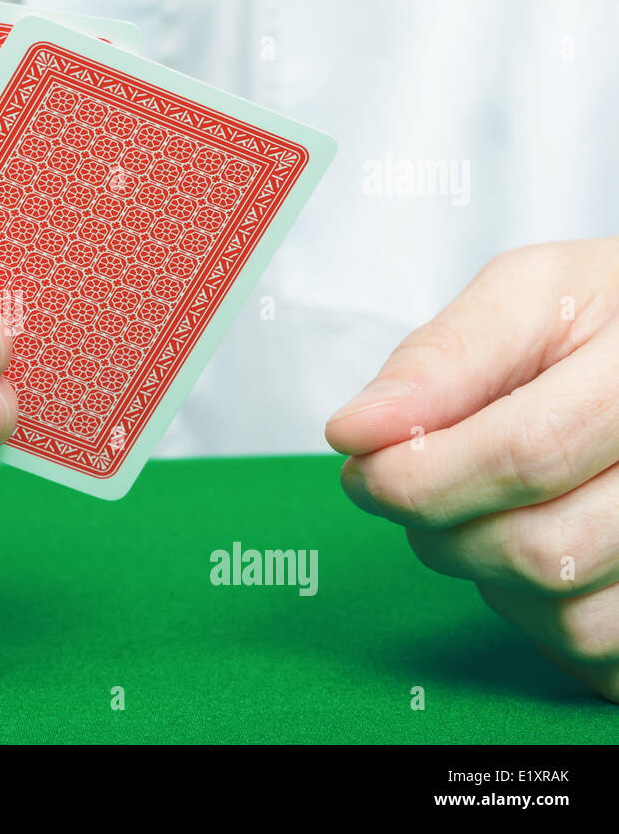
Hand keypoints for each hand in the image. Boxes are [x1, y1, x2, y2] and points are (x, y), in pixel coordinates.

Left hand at [325, 240, 618, 701]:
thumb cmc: (605, 320)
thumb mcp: (535, 298)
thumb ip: (445, 358)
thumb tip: (356, 430)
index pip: (529, 455)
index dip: (423, 474)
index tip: (359, 469)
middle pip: (540, 548)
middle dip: (440, 526)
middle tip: (407, 485)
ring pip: (567, 615)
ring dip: (483, 571)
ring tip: (479, 504)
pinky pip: (593, 650)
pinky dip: (536, 613)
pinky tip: (530, 541)